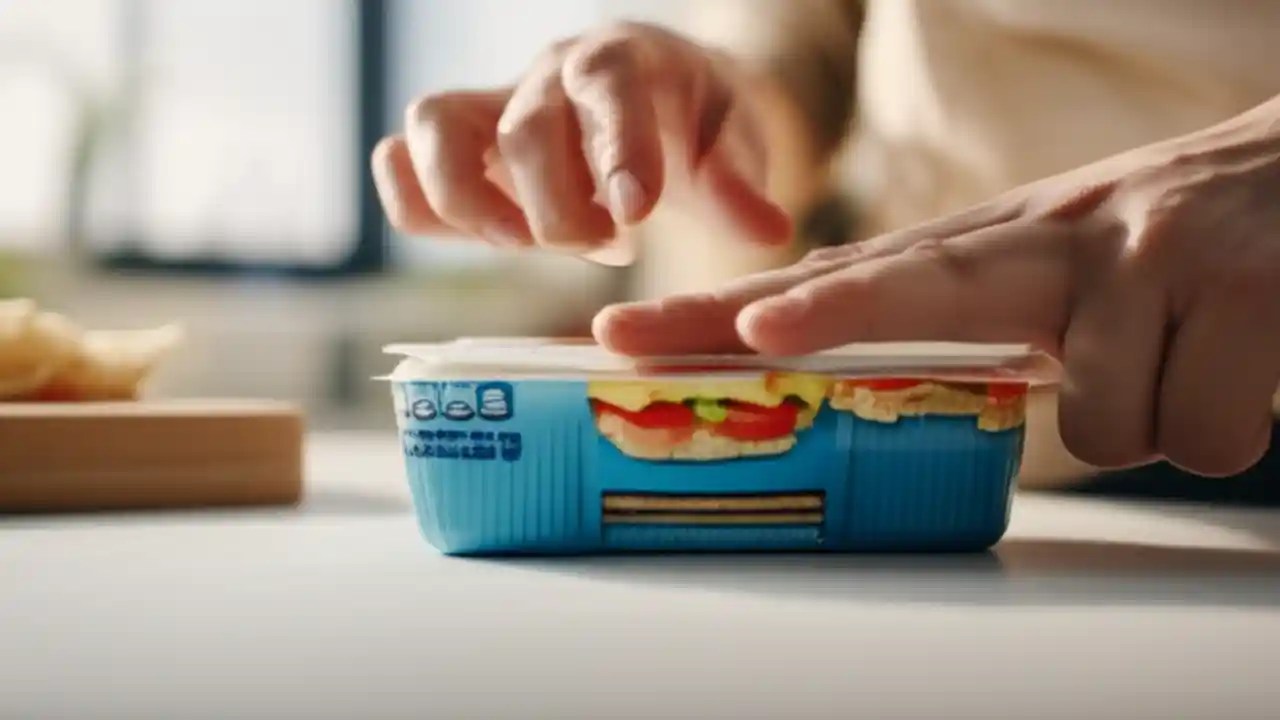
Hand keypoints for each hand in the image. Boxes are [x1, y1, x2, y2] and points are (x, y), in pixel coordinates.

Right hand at [370, 23, 790, 253]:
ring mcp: (494, 103)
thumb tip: (767, 231)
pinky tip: (485, 238)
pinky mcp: (461, 143)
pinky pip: (402, 162)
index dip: (617, 148)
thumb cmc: (699, 120)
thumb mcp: (737, 141)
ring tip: (528, 244)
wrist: (660, 96)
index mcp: (624, 58)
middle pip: (523, 130)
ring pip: (432, 128)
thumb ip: (742, 183)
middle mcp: (547, 72)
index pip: (607, 83)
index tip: (636, 215)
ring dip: (472, 207)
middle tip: (612, 247)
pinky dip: (420, 206)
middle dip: (561, 213)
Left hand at [595, 102, 1279, 476]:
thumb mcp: (1064, 269)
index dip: (755, 309)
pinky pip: (1196, 437)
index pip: (861, 275)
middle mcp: (1059, 235)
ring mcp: (1146, 255)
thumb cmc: (1173, 246)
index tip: (653, 331)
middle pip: (922, 281)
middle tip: (754, 337)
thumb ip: (976, 316)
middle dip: (831, 313)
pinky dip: (1224, 426)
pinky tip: (1242, 364)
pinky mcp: (1243, 290)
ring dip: (1150, 418)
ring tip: (1188, 358)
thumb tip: (878, 378)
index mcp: (1005, 242)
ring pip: (1099, 424)